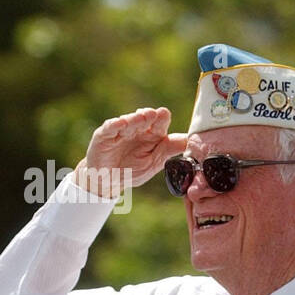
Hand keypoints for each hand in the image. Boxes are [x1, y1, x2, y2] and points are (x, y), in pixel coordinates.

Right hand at [73, 107, 187, 199]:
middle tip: (155, 114)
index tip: (165, 114)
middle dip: (149, 116)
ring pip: (128, 122)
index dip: (162, 119)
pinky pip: (109, 129)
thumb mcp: (154, 162)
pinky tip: (121, 123)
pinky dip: (115, 125)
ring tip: (141, 116)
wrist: (108, 181)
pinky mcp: (104, 136)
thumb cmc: (133, 170)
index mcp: (152, 136)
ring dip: (135, 119)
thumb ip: (170, 150)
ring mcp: (120, 131)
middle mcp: (137, 130)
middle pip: (144, 119)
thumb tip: (190, 141)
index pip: (159, 124)